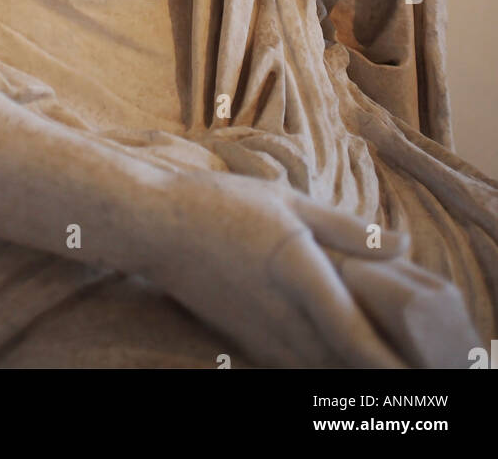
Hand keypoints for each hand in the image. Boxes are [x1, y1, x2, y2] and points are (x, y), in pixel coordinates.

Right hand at [147, 172, 426, 367]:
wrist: (157, 226)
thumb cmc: (221, 204)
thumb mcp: (288, 200)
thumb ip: (347, 228)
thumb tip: (403, 245)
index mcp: (298, 271)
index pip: (352, 332)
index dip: (386, 360)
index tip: (416, 372)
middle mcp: (281, 313)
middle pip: (340, 364)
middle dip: (376, 373)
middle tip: (411, 368)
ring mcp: (260, 334)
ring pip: (316, 371)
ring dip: (347, 374)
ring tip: (379, 369)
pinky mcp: (245, 341)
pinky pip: (292, 367)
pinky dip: (318, 370)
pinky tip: (332, 362)